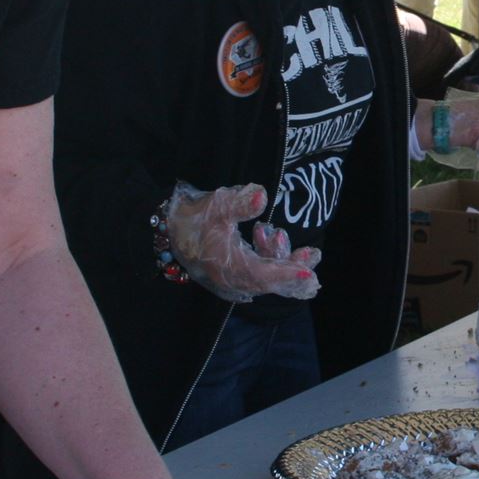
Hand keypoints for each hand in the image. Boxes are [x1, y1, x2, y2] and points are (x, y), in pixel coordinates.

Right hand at [167, 182, 320, 300]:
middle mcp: (232, 280)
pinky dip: (265, 259)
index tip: (309, 270)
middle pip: (270, 282)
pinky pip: (255, 274)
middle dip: (293, 269)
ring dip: (278, 258)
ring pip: (264, 278)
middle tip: (312, 255)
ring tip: (277, 232)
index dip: (289, 273)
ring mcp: (230, 280)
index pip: (266, 276)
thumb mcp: (217, 206)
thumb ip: (240, 203)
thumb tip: (261, 195)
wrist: (166, 228)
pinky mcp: (228, 275)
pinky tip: (263, 235)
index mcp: (231, 268)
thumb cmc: (193, 217)